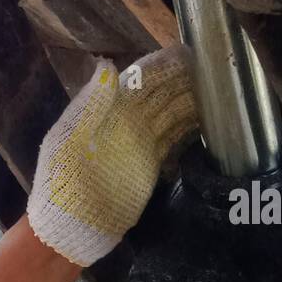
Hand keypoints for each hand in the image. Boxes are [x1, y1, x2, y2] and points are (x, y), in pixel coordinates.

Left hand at [27, 45, 197, 266]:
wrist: (69, 226)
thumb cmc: (61, 182)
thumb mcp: (69, 140)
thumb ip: (90, 104)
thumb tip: (108, 65)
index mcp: (104, 111)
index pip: (139, 81)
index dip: (162, 67)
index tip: (188, 55)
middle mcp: (125, 123)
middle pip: (161, 96)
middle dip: (186, 82)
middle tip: (215, 72)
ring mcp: (139, 145)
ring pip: (172, 116)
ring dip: (193, 104)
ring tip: (219, 93)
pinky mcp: (150, 167)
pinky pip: (174, 142)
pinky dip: (190, 131)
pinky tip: (210, 124)